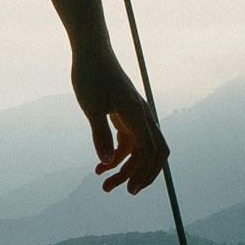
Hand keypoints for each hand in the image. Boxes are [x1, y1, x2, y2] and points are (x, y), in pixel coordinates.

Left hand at [74, 47, 166, 196]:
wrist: (92, 52)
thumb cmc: (91, 75)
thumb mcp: (91, 107)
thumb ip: (100, 134)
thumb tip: (106, 161)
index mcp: (136, 113)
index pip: (150, 150)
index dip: (144, 172)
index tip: (130, 190)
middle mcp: (142, 116)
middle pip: (154, 153)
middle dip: (141, 175)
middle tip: (122, 191)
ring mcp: (135, 116)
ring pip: (139, 150)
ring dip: (125, 169)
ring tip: (104, 184)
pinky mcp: (126, 116)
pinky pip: (128, 143)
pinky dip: (117, 156)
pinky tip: (100, 166)